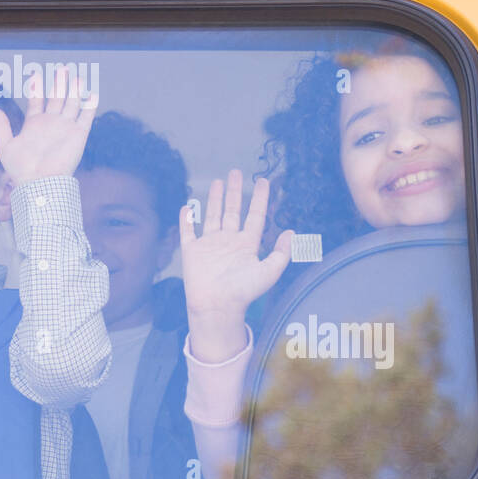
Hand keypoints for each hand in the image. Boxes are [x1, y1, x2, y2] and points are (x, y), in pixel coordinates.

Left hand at [0, 65, 97, 183]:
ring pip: (72, 104)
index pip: (37, 101)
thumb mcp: (5, 146)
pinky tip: (92, 94)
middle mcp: (51, 124)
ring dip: (74, 90)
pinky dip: (90, 106)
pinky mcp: (78, 135)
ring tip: (76, 76)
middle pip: (57, 98)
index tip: (36, 75)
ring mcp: (65, 128)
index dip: (37, 88)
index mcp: (34, 124)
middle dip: (59, 83)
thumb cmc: (21, 169)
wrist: (40, 183)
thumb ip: (1, 127)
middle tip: (62, 69)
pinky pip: (86, 117)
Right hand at [180, 171, 292, 362]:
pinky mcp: (192, 250)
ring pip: (213, 215)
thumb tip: (291, 231)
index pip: (256, 216)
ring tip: (218, 182)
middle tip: (237, 172)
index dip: (261, 199)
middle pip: (233, 210)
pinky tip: (186, 207)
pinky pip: (188, 231)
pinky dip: (186, 219)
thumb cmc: (244, 291)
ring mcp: (209, 244)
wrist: (217, 306)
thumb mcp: (269, 271)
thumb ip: (281, 252)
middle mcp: (229, 241)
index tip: (264, 181)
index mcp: (247, 244)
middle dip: (236, 191)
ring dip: (215, 199)